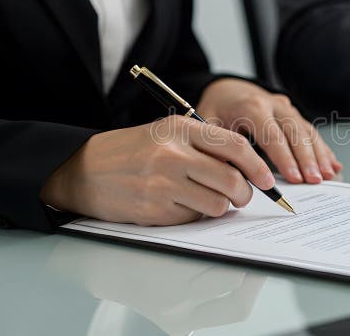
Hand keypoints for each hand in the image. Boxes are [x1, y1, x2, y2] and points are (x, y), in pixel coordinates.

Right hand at [40, 116, 275, 225]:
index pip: (235, 147)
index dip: (257, 166)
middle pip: (231, 181)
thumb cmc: (131, 150)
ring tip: (205, 199)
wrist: (84, 169)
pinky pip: (193, 218)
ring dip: (219, 207)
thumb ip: (204, 145)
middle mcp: (173, 154)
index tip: (266, 180)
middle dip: (243, 194)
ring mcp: (163, 183)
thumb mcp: (167, 133)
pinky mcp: (155, 209)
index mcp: (180, 129)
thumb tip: (246, 168)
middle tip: (240, 196)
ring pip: (217, 204)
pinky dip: (193, 215)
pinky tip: (177, 204)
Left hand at [196, 78, 341, 183]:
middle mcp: (273, 104)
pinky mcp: (294, 115)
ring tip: (327, 176)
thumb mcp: (208, 126)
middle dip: (307, 158)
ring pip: (307, 131)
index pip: (271, 135)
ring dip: (319, 155)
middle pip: (295, 132)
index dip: (284, 158)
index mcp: (251, 107)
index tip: (293, 179)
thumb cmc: (216, 111)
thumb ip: (218, 147)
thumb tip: (231, 175)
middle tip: (314, 181)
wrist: (226, 90)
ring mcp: (286, 108)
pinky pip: (311, 131)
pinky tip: (333, 166)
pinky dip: (323, 150)